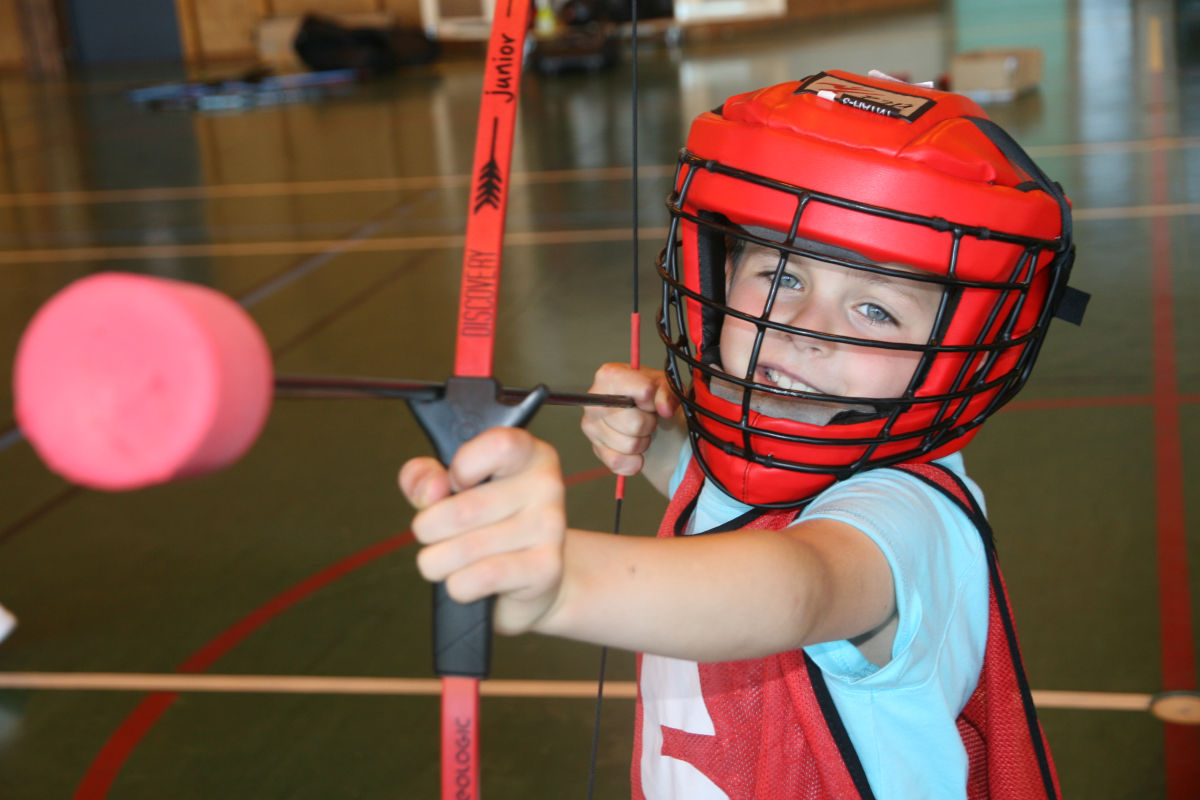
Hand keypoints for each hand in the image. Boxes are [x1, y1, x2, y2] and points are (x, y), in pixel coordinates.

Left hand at [398, 428, 565, 634]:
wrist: (530, 577)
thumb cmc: (486, 523)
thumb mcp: (450, 488)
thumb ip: (424, 477)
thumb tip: (430, 491)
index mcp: (528, 453)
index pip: (497, 446)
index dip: (461, 468)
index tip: (456, 483)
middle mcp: (547, 485)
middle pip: (462, 510)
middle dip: (428, 529)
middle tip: (435, 534)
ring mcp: (550, 528)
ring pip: (463, 550)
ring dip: (437, 562)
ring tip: (450, 560)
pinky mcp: (546, 569)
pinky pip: (477, 579)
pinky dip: (458, 586)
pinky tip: (470, 580)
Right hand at [581, 363, 679, 476]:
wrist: (649, 420)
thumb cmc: (653, 398)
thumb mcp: (666, 387)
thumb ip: (668, 392)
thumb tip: (664, 408)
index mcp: (610, 375)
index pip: (643, 391)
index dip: (654, 401)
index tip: (652, 401)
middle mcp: (594, 398)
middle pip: (635, 423)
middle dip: (649, 424)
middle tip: (647, 418)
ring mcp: (591, 425)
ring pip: (630, 445)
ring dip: (643, 442)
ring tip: (640, 431)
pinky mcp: (595, 448)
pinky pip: (619, 462)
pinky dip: (634, 460)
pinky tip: (636, 450)